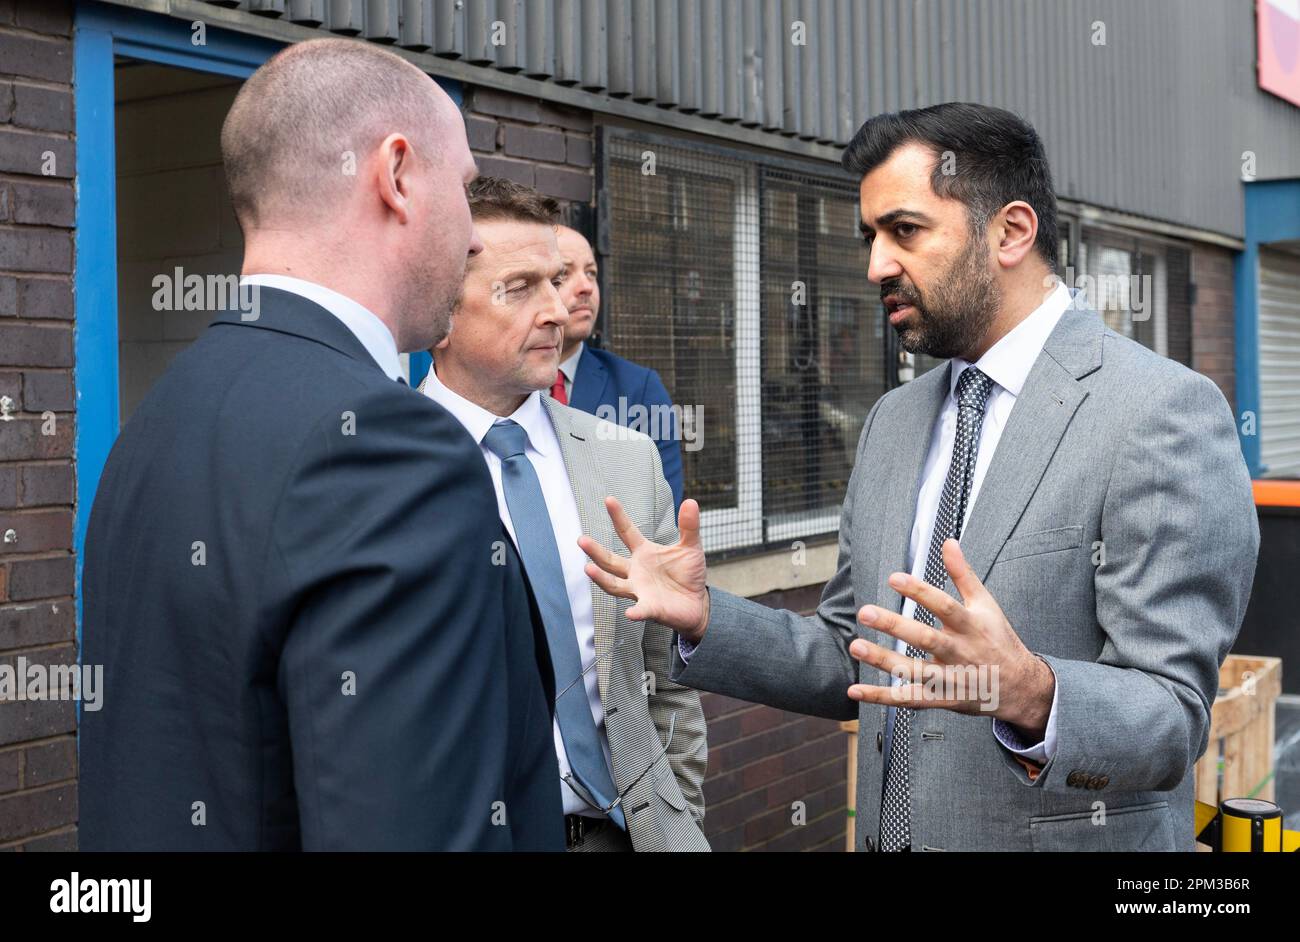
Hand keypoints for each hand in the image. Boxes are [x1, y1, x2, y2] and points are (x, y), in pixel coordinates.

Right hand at [578, 497, 709, 642]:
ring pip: (614, 585)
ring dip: (601, 578)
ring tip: (588, 569)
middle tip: (581, 540)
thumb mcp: (691, 547)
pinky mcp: (650, 608)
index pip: (627, 532)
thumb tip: (691, 502)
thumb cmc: (688, 574)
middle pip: (610, 561)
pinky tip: (630, 613)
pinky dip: (636, 612)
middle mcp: (635, 571)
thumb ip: (689, 526)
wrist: (696, 603)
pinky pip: (640, 610)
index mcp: (644, 553)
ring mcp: (640, 590)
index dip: (618, 517)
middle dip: (595, 551)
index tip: (609, 500)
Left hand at [846, 539, 1054, 735]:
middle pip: (926, 639)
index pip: (944, 606)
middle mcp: (961, 652)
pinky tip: (856, 690)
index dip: (920, 592)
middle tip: (865, 612)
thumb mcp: (987, 604)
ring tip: (856, 647)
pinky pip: (909, 698)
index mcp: (972, 626)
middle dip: (895, 626)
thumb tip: (948, 543)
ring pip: (915, 671)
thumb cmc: (999, 640)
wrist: (1021, 687)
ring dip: (884, 660)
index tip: (894, 578)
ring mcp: (951, 678)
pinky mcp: (942, 698)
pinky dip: (882, 696)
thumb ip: (964, 574)